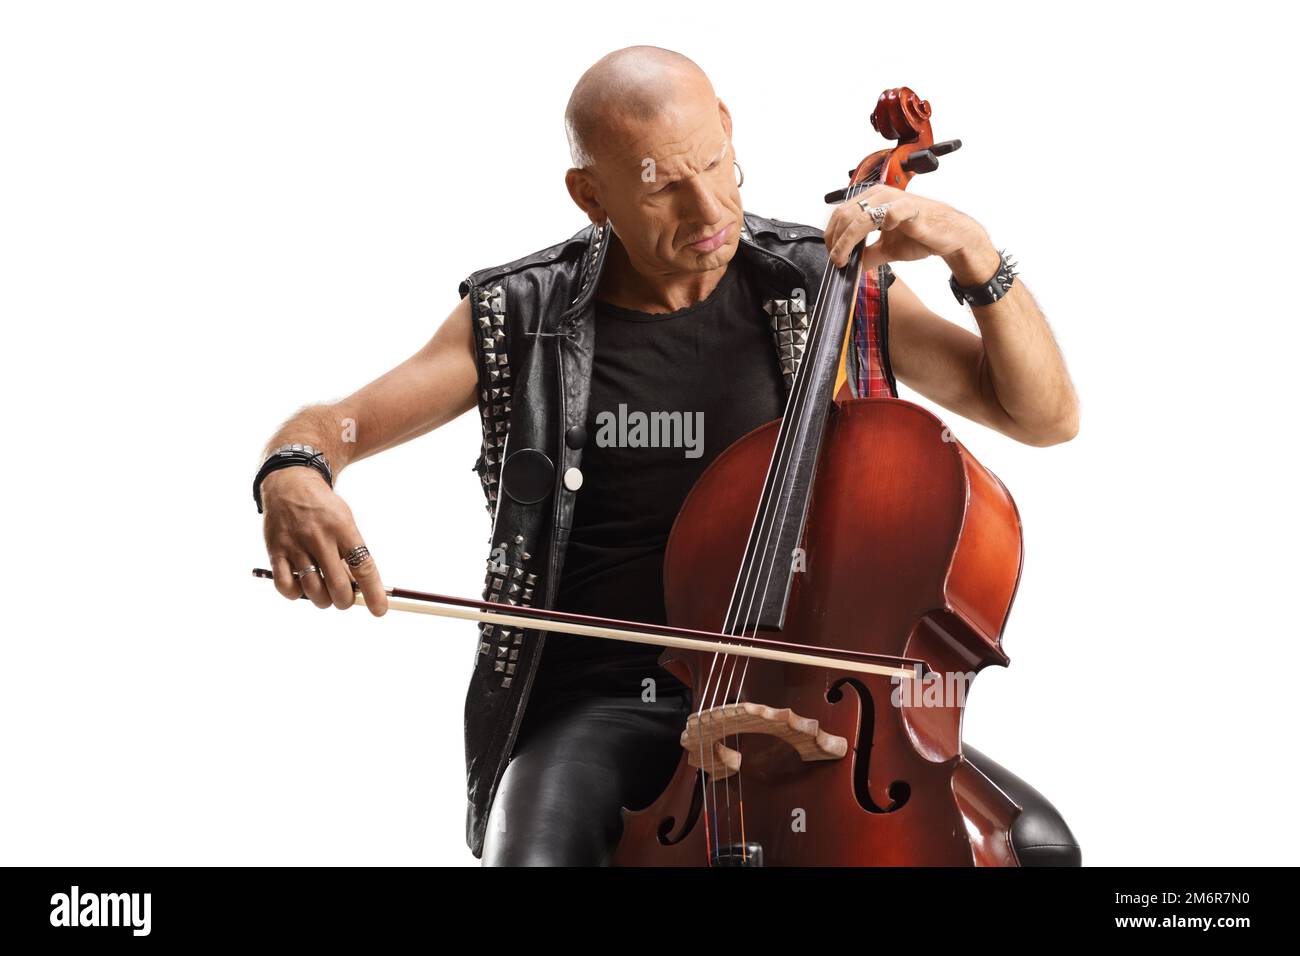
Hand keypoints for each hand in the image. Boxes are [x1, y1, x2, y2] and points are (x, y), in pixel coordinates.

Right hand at [261, 467, 387, 615]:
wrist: (289, 484)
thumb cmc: (324, 510)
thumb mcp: (345, 522)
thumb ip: (352, 554)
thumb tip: (362, 591)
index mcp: (343, 528)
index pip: (363, 567)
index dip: (373, 593)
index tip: (380, 610)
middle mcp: (319, 537)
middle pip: (338, 585)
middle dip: (346, 600)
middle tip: (346, 597)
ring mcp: (295, 545)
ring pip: (313, 590)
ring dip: (323, 600)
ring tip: (325, 594)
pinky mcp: (275, 551)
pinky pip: (285, 586)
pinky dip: (296, 595)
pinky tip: (302, 587)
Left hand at [823, 184, 998, 281]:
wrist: (951, 236)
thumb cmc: (921, 235)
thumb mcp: (887, 249)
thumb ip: (868, 254)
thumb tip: (850, 265)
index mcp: (872, 200)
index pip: (841, 214)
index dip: (831, 236)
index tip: (832, 256)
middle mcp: (880, 195)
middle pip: (845, 215)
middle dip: (836, 241)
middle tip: (836, 261)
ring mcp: (895, 200)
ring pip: (860, 217)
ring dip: (847, 241)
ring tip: (844, 259)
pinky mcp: (910, 208)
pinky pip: (892, 211)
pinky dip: (883, 222)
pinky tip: (878, 237)